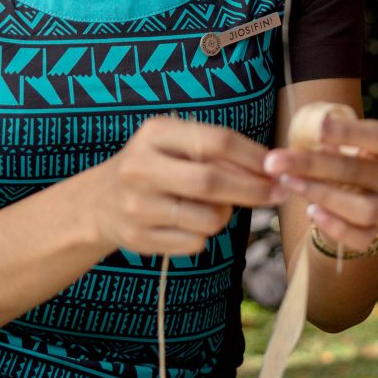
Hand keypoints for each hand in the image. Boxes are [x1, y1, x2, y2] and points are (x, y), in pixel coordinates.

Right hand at [79, 115, 280, 258]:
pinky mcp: (138, 238)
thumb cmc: (156, 168)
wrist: (98, 203)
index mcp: (155, 133)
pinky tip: (188, 224)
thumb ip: (217, 151)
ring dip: (225, 215)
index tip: (279, 167)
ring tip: (212, 207)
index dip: (255, 156)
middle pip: (212, 181)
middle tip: (277, 193)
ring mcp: (136, 205)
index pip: (217, 141)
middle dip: (253, 190)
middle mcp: (141, 167)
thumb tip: (271, 170)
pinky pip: (195, 243)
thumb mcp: (175, 144)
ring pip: (208, 218)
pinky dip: (204, 236)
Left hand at [263, 110, 377, 252]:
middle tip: (276, 161)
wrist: (345, 192)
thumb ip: (326, 129)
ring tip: (289, 183)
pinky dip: (334, 225)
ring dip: (322, 195)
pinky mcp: (376, 234)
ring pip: (364, 209)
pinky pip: (359, 237)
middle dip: (314, 165)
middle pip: (362, 171)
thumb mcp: (336, 136)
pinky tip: (311, 211)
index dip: (350, 133)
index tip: (319, 130)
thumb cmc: (340, 154)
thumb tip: (313, 129)